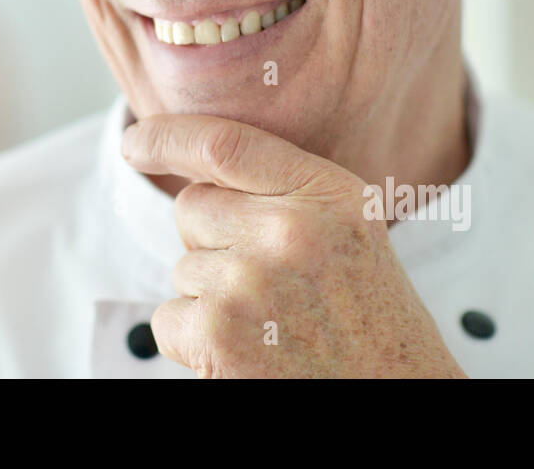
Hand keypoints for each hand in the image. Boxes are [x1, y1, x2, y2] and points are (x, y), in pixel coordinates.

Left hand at [122, 114, 466, 378]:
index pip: (222, 144)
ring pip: (183, 268)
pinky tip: (247, 351)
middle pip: (192, 208)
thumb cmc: (370, 318)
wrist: (397, 395)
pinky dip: (193, 339)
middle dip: (211, 241)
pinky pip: (168, 317)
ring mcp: (251, 282)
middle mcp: (290, 230)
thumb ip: (289, 190)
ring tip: (273, 322)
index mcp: (328, 194)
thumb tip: (198, 164)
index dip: (166, 137)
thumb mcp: (351, 228)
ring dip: (211, 296)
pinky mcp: (220, 335)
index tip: (135, 141)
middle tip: (267, 282)